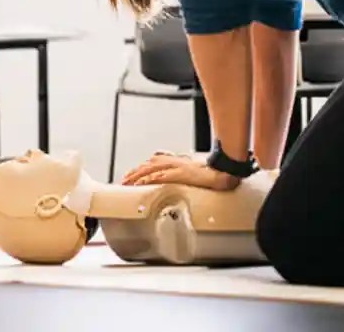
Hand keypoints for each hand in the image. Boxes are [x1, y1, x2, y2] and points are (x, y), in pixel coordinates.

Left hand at [121, 152, 238, 190]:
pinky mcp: (181, 173)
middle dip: (133, 173)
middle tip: (123, 182)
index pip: (150, 164)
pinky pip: (163, 175)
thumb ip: (175, 173)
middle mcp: (172, 161)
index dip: (137, 170)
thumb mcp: (186, 172)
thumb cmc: (205, 174)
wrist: (220, 173)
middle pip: (147, 165)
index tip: (128, 177)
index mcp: (172, 160)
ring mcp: (176, 166)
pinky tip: (145, 182)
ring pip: (152, 169)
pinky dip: (152, 178)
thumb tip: (165, 180)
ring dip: (138, 176)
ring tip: (128, 183)